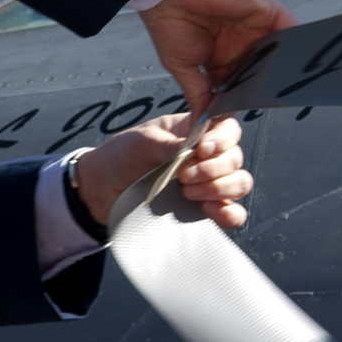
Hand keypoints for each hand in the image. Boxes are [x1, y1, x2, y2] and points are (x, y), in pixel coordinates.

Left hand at [72, 111, 253, 228]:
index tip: (201, 149)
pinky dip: (230, 213)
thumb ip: (170, 144)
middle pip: (235, 157)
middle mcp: (207, 156)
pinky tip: (211, 211)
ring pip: (239, 182)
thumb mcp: (141, 141)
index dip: (222, 139)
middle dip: (213, 168)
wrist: (102, 189)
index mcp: (195, 130)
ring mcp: (208, 183)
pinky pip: (233, 212)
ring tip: (187, 191)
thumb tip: (193, 149)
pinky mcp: (204, 208)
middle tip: (183, 175)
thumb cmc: (121, 156)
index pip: (227, 128)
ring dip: (219, 188)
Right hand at [139, 0, 295, 112]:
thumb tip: (205, 123)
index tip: (251, 113)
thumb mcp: (183, 68)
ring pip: (279, 51)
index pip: (241, 85)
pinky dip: (297, 45)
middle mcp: (240, 43)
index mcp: (220, 58)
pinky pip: (290, 30)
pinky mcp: (266, 11)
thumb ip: (200, 95)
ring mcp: (254, 27)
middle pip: (263, 69)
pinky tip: (302, 61)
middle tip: (277, 102)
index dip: (245, 99)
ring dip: (286, 67)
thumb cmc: (168, 23)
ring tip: (295, 86)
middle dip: (268, 86)